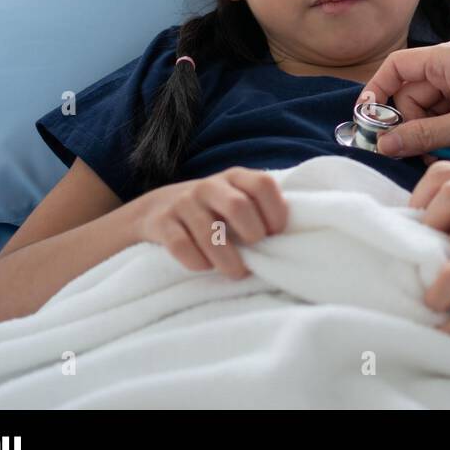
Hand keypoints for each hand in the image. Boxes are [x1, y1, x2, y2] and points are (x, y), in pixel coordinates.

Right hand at [134, 167, 288, 279]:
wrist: (158, 208)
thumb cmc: (213, 210)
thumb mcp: (236, 198)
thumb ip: (259, 207)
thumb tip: (291, 233)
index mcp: (235, 177)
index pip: (263, 184)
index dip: (275, 211)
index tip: (277, 233)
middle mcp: (209, 185)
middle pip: (238, 207)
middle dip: (252, 234)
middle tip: (256, 251)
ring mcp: (183, 202)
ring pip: (209, 233)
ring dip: (228, 260)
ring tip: (237, 272)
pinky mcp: (161, 222)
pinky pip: (181, 245)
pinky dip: (197, 262)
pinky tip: (205, 266)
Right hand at [358, 39, 449, 159]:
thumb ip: (422, 136)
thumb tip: (384, 144)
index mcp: (448, 58)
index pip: (396, 68)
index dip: (377, 93)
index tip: (369, 123)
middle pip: (409, 97)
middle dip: (411, 125)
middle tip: (420, 151)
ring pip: (426, 114)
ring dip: (430, 137)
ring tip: (449, 152)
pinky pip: (445, 122)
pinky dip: (446, 138)